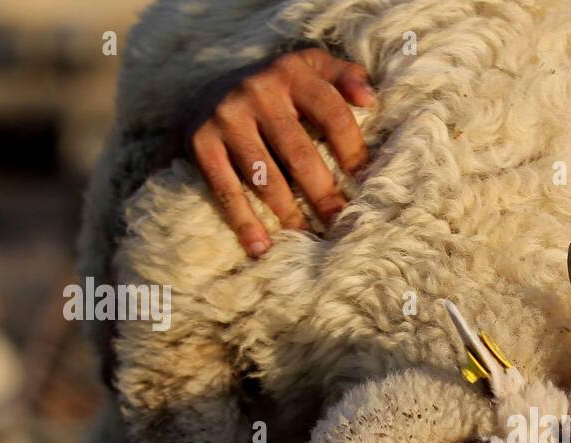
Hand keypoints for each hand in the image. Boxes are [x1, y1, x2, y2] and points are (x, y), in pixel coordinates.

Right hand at [182, 48, 375, 255]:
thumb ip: (343, 75)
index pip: (332, 114)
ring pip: (265, 177)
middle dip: (323, 193)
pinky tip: (261, 247)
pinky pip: (227, 189)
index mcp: (291, 72)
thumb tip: (369, 98)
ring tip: (307, 237)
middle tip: (340, 224)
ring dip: (288, 214)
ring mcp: (227, 118)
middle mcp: (257, 91)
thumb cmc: (274, 88)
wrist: (203, 87)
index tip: (363, 183)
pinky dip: (244, 222)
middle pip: (299, 152)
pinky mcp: (201, 143)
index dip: (352, 150)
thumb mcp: (308, 67)